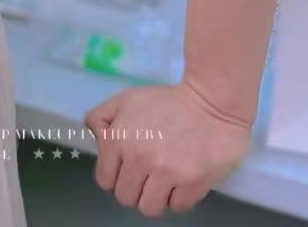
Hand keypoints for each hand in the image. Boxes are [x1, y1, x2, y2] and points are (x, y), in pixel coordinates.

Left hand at [85, 81, 252, 215]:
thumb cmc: (166, 101)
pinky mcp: (192, 184)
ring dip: (154, 198)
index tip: (126, 168)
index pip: (105, 180)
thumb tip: (97, 141)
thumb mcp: (125, 99)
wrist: (210, 103)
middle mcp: (140, 160)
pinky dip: (177, 198)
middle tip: (145, 174)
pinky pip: (176, 207)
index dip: (114, 176)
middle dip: (133, 188)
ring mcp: (167, 174)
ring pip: (149, 208)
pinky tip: (180, 180)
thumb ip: (101, 118)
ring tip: (162, 181)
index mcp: (120, 140)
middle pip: (125, 198)